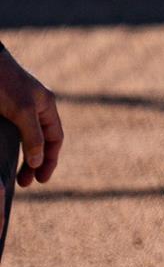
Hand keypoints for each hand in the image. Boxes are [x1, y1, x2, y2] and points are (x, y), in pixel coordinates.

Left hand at [0, 46, 63, 185]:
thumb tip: (38, 161)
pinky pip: (9, 134)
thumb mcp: (22, 111)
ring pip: (22, 139)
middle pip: (39, 141)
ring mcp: (16, 109)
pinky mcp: (1, 110)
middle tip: (25, 183)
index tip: (41, 178)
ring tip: (13, 175)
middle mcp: (33, 108)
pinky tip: (3, 156)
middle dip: (35, 163)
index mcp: (46, 106)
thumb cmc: (4, 83)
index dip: (51, 159)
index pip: (54, 138)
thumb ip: (33, 136)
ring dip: (20, 157)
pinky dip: (8, 147)